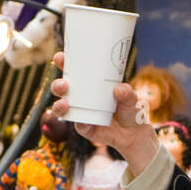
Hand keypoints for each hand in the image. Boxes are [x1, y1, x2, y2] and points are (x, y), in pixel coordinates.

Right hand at [50, 52, 159, 176]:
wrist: (133, 132)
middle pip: (60, 89)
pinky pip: (79, 126)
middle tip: (64, 84)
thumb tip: (119, 89)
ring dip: (59, 105)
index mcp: (87, 84)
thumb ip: (127, 92)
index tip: (60, 57)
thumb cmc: (129, 108)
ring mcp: (80, 113)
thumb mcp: (131, 96)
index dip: (62, 63)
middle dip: (57, 85)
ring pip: (62, 108)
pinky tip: (84, 122)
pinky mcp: (85, 128)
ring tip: (65, 103)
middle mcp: (80, 98)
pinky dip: (80, 124)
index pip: (71, 71)